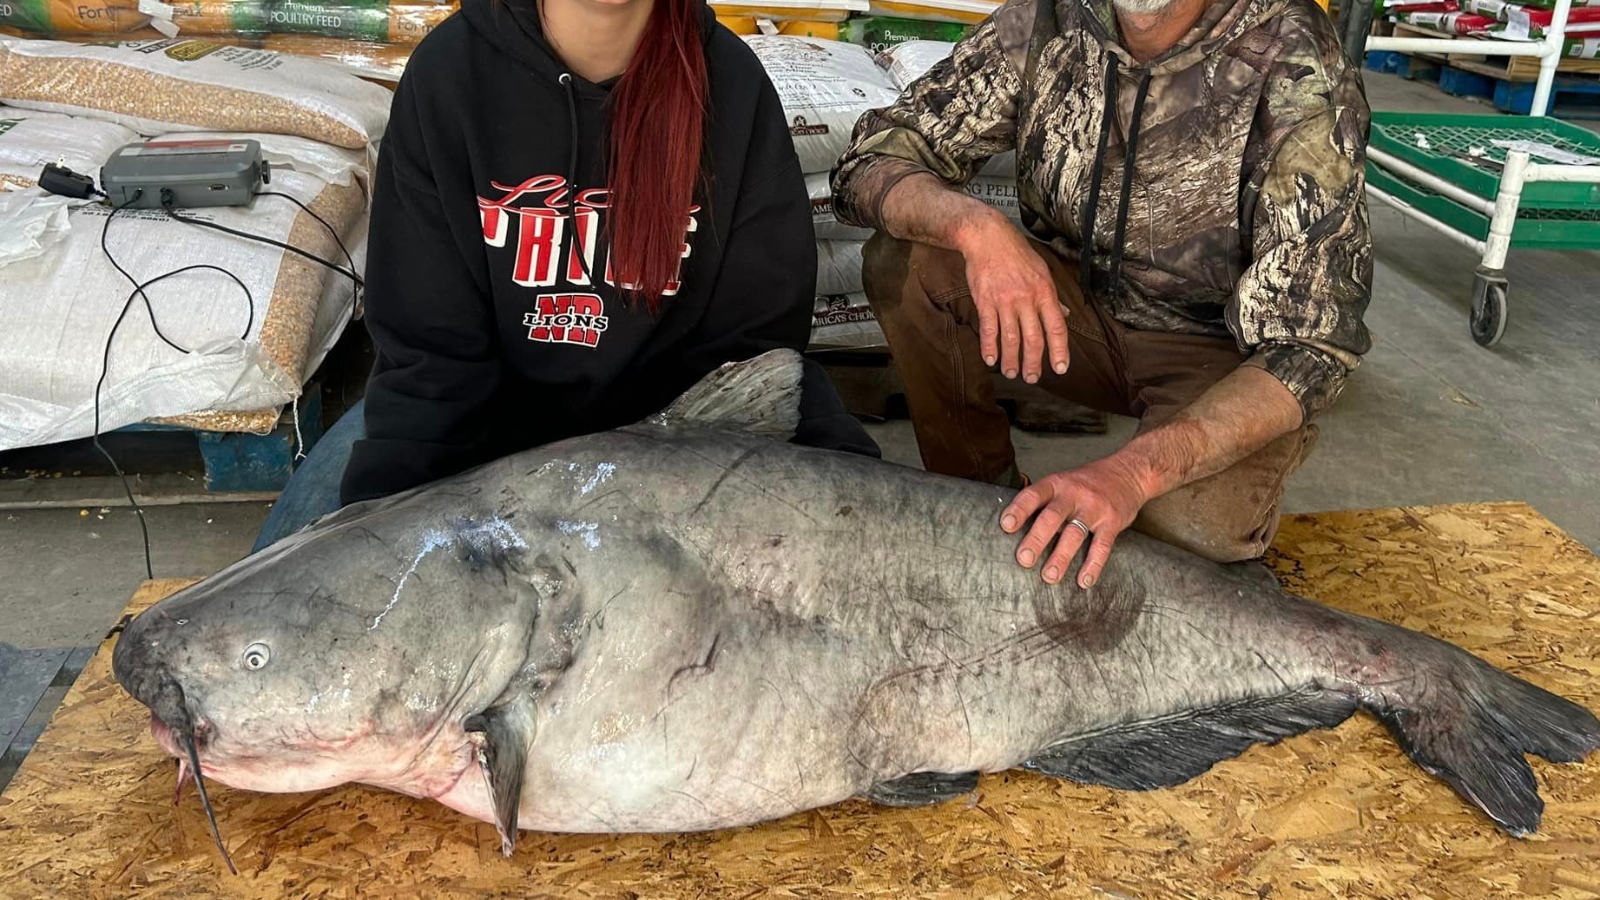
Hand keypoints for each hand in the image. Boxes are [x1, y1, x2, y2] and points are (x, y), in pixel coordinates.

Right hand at [954, 214, 1068, 383]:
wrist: (988, 238)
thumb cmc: (1016, 254)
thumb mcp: (1042, 271)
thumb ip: (1053, 297)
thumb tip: (1066, 316)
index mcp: (1044, 292)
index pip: (1056, 327)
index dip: (1060, 350)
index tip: (1060, 368)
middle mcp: (1027, 299)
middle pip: (1033, 339)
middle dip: (1033, 363)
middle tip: (1031, 378)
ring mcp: (1005, 301)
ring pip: (1010, 338)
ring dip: (1011, 360)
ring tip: (1011, 372)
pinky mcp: (985, 301)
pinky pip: (989, 329)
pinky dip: (989, 347)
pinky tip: (990, 359)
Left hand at [999, 454, 1152, 588]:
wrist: (1129, 472)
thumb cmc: (1086, 483)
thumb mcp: (1063, 482)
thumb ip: (1043, 503)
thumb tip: (1014, 531)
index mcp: (1056, 484)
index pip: (1034, 495)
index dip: (1019, 510)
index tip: (1006, 526)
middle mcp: (1074, 494)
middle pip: (1052, 516)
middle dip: (1037, 539)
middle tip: (1024, 560)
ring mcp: (1094, 508)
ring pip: (1075, 533)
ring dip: (1061, 556)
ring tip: (1049, 577)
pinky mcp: (1112, 522)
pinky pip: (1102, 545)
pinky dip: (1093, 565)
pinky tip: (1084, 581)